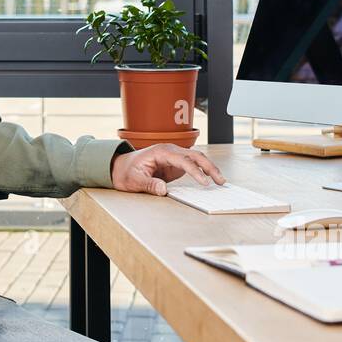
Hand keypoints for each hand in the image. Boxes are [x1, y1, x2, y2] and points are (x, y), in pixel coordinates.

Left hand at [109, 144, 224, 195]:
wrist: (120, 168)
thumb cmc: (126, 172)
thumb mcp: (133, 180)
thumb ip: (148, 185)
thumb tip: (163, 190)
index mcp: (160, 152)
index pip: (183, 160)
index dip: (195, 171)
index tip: (204, 182)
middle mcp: (170, 151)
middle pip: (195, 155)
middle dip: (209, 167)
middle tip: (220, 180)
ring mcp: (174, 157)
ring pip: (196, 159)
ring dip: (209, 168)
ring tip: (220, 181)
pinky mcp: (175, 165)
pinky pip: (192, 166)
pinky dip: (203, 172)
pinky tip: (210, 180)